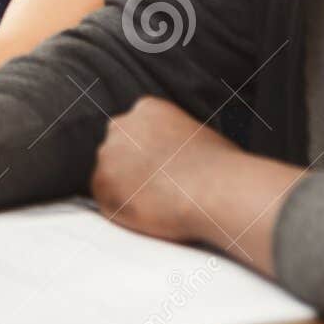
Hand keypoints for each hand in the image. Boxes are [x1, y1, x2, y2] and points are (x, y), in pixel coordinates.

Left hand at [90, 96, 239, 243]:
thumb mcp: (198, 136)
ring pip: (110, 175)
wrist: (216, 190)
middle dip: (130, 168)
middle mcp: (121, 126)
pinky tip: (147, 213)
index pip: (135, 130)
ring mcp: (108, 154)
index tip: (158, 169)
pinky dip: (122, 210)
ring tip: (157, 203)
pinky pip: (106, 200)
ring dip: (126, 190)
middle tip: (154, 189)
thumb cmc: (221, 168)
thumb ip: (172, 140)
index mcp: (147, 109)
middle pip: (117, 149)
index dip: (146, 153)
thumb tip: (173, 157)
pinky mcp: (102, 183)